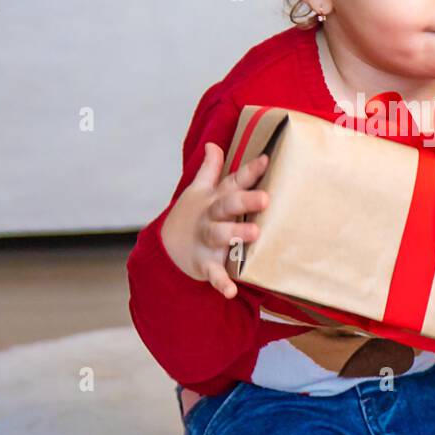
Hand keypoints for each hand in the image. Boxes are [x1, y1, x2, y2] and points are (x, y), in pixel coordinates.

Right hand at [160, 142, 269, 298]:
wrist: (167, 248)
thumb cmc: (193, 215)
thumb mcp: (199, 191)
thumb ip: (209, 169)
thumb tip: (213, 144)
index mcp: (215, 199)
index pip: (233, 181)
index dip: (250, 171)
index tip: (267, 159)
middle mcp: (211, 217)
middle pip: (227, 205)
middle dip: (244, 200)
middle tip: (265, 198)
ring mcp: (207, 240)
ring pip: (220, 235)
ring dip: (235, 234)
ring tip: (254, 233)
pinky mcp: (205, 263)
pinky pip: (213, 273)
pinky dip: (220, 282)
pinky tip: (230, 290)